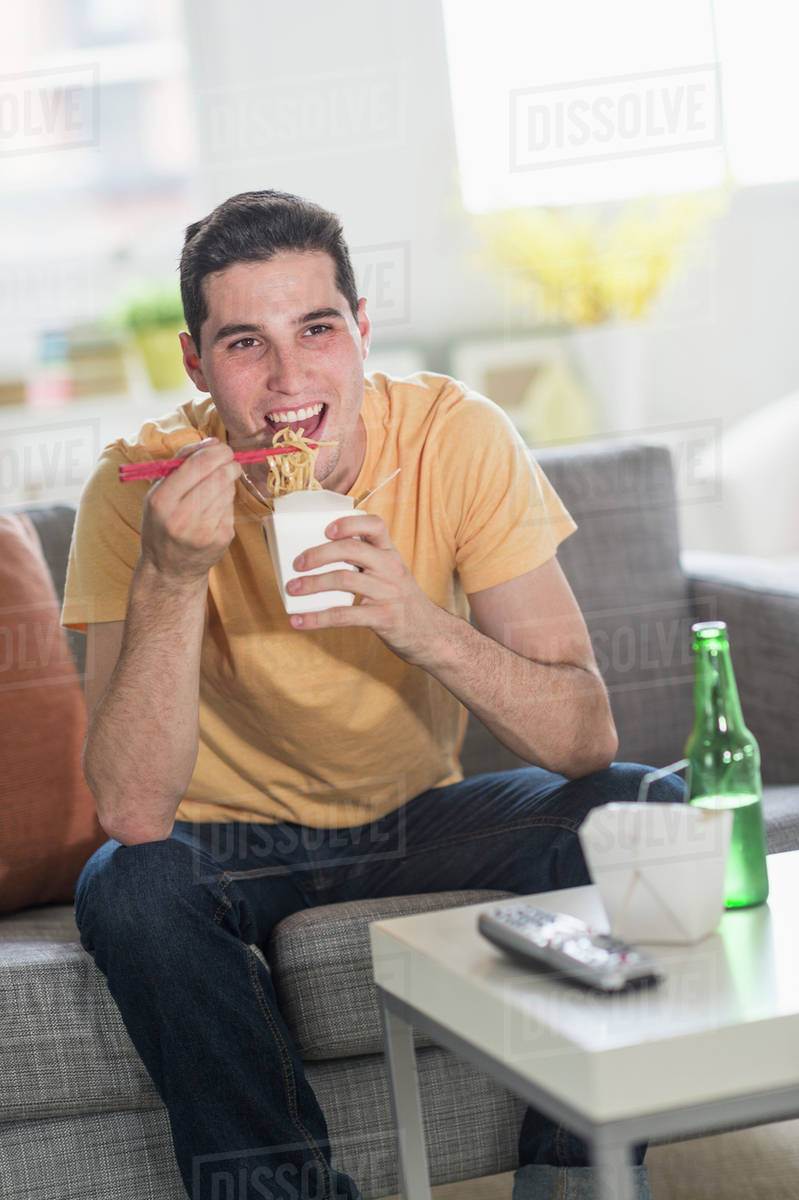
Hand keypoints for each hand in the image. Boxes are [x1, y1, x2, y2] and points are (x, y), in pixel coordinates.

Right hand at [139, 437, 242, 581]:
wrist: (169, 569)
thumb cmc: (162, 523)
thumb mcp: (157, 491)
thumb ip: (181, 461)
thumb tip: (213, 441)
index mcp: (161, 500)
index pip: (198, 465)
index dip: (216, 451)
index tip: (221, 448)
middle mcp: (181, 517)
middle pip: (219, 476)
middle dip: (228, 463)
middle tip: (229, 462)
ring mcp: (204, 530)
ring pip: (228, 490)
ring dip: (227, 482)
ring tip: (214, 489)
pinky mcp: (221, 539)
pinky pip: (231, 508)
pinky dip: (226, 502)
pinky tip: (214, 509)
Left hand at [286, 513, 441, 663]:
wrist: (430, 634)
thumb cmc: (400, 600)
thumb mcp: (391, 573)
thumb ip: (366, 561)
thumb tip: (317, 556)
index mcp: (391, 553)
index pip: (375, 524)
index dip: (349, 522)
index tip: (326, 530)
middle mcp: (391, 568)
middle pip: (351, 549)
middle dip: (318, 554)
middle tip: (297, 563)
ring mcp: (388, 593)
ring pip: (344, 579)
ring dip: (312, 584)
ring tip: (293, 589)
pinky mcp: (383, 618)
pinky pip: (344, 615)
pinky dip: (317, 618)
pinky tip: (299, 621)